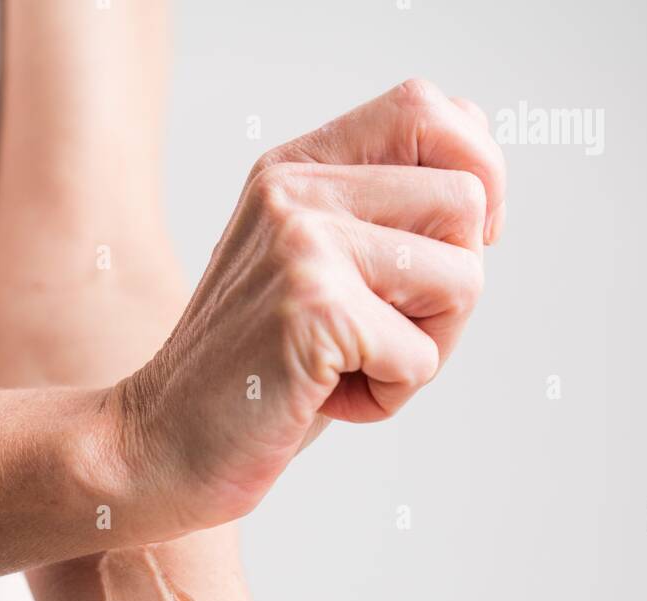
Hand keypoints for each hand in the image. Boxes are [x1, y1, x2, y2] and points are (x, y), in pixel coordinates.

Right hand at [113, 78, 505, 533]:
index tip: (451, 248)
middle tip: (383, 337)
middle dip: (452, 293)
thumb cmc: (253, 376)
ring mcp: (303, 244)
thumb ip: (377, 220)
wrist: (160, 446)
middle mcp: (297, 190)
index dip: (476, 175)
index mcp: (295, 168)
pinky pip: (421, 356)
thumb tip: (485, 193)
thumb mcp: (312, 274)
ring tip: (352, 369)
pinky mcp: (312, 308)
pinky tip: (325, 398)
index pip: (427, 109)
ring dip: (426, 349)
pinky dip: (389, 398)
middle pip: (466, 203)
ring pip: (463, 279)